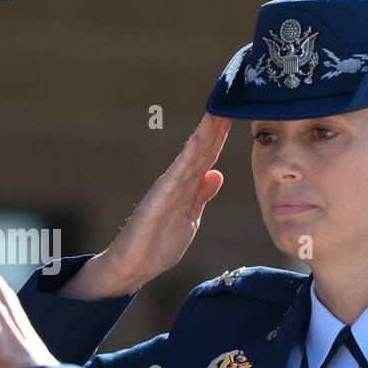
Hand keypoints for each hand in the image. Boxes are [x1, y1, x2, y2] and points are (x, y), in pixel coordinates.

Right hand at [61, 114, 229, 299]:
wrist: (133, 266)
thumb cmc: (157, 245)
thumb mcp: (190, 219)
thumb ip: (201, 197)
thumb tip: (215, 175)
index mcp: (186, 189)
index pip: (207, 158)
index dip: (220, 138)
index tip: (233, 115)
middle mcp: (177, 183)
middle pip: (200, 151)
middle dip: (215, 128)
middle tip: (229, 102)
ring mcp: (167, 189)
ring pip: (190, 157)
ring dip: (204, 134)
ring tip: (216, 114)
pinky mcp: (157, 199)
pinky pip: (176, 174)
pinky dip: (187, 157)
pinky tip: (197, 141)